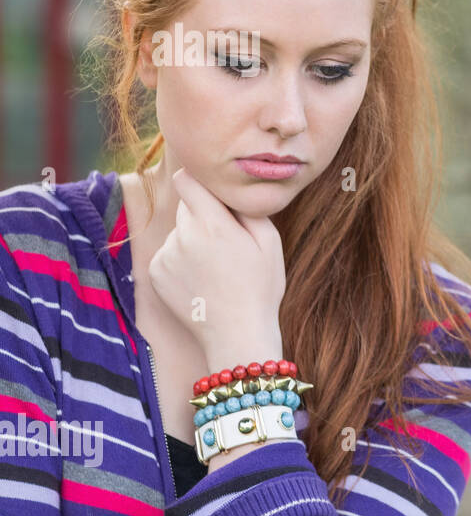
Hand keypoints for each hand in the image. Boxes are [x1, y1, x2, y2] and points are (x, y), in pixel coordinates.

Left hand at [147, 167, 285, 369]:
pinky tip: (200, 280)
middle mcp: (183, 236)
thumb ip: (247, 209)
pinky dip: (180, 261)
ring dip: (192, 241)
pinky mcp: (155, 273)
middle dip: (203, 217)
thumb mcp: (270, 243)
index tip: (208, 188)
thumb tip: (231, 190)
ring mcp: (166, 255)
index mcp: (213, 224)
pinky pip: (167, 254)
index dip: (198, 181)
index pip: (187, 181)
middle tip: (225, 243)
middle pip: (186, 208)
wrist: (236, 334)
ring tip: (214, 268)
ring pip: (178, 233)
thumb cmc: (260, 288)